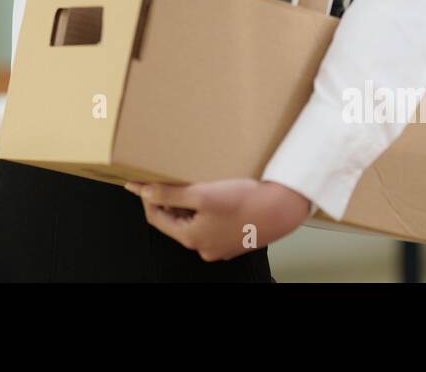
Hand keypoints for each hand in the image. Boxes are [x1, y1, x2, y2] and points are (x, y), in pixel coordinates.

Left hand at [123, 177, 312, 261]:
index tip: (146, 181)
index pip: (156, 219)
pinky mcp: (235, 239)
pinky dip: (209, 210)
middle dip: (171, 201)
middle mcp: (205, 247)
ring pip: (196, 222)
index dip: (149, 198)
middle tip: (170, 178)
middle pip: (176, 221)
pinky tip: (218, 194)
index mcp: (192, 238)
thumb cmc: (245, 202)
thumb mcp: (201, 194)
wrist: (282, 209)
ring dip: (191, 205)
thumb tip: (143, 192)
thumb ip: (169, 194)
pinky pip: (213, 224)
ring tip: (195, 183)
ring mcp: (221, 246)